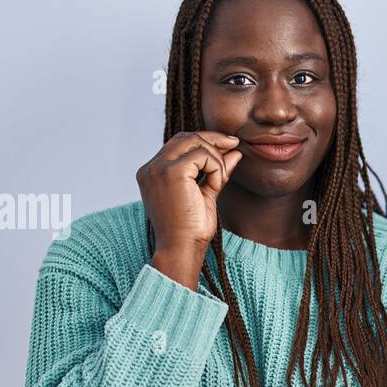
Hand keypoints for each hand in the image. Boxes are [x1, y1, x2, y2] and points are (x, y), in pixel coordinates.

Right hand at [136, 130, 243, 251]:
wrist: (182, 249)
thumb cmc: (191, 229)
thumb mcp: (206, 194)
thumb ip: (216, 171)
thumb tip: (234, 151)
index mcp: (153, 173)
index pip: (179, 144)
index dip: (204, 141)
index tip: (228, 145)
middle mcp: (151, 167)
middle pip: (186, 137)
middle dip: (213, 139)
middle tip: (235, 144)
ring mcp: (158, 168)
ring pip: (196, 143)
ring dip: (216, 159)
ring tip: (218, 182)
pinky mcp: (172, 171)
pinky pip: (203, 155)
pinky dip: (216, 168)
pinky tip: (215, 185)